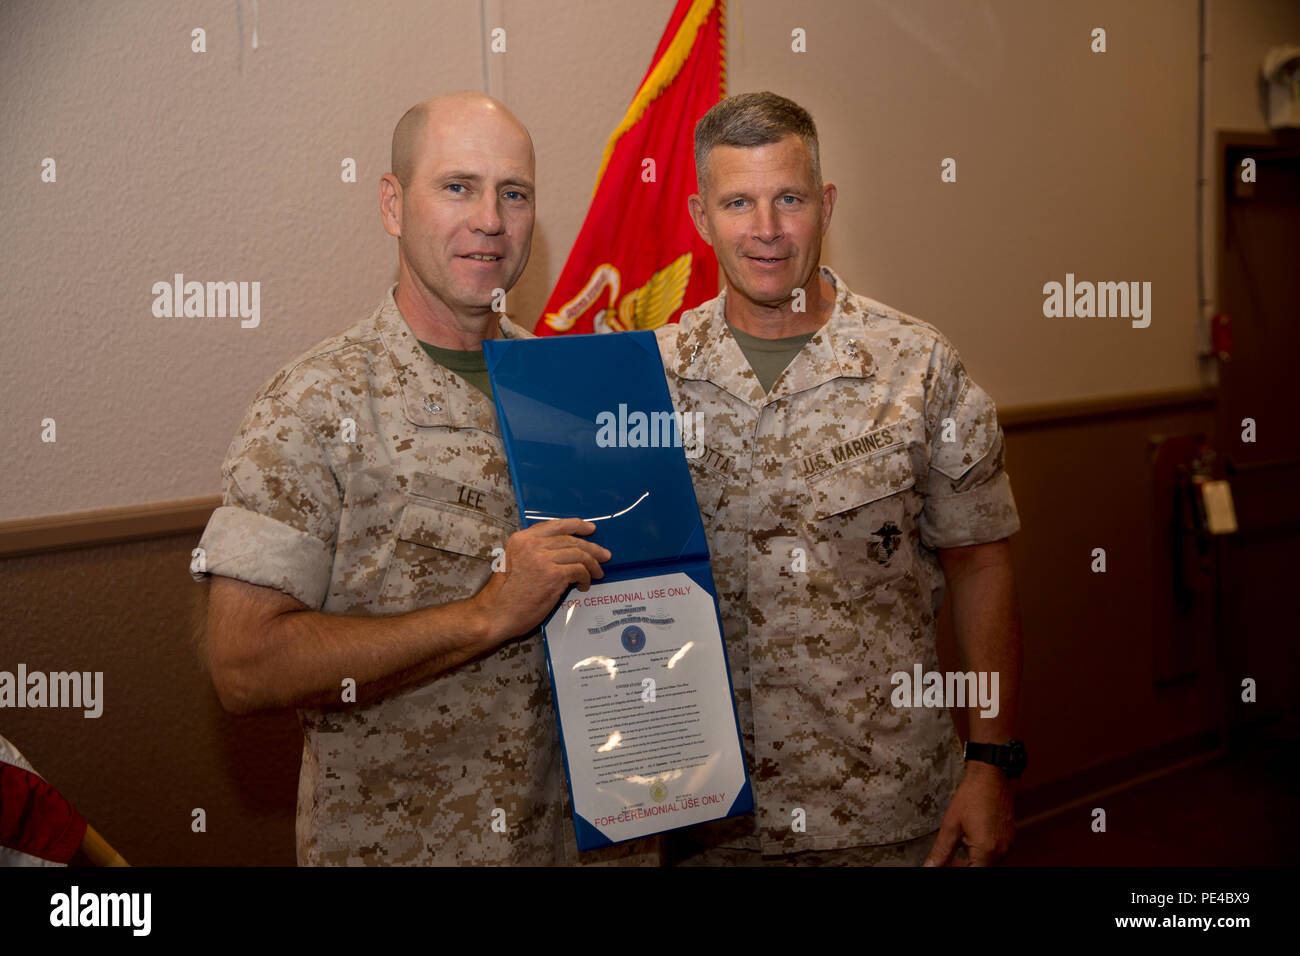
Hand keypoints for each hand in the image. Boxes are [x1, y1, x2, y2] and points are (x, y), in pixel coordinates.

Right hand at [470, 518, 608, 646]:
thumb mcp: (515, 563)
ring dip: (592, 564)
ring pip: (578, 553)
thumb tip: (563, 554)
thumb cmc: (505, 595)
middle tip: (604, 555)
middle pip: (570, 539)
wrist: (496, 613)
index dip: (575, 525)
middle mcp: (532, 544)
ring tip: (597, 573)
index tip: (589, 529)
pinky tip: (583, 586)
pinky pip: (579, 570)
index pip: (554, 526)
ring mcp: (543, 558)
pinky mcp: (553, 574)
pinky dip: (586, 578)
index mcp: (521, 539)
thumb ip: (534, 553)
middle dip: (591, 546)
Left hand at [924, 761, 1014, 865]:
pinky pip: (996, 851)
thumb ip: (941, 850)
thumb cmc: (972, 795)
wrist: (991, 776)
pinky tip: (972, 836)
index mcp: (986, 850)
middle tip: (949, 857)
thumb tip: (931, 866)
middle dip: (963, 865)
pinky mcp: (1010, 837)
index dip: (957, 869)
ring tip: (960, 841)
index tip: (947, 864)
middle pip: (980, 868)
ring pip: (988, 861)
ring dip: (973, 858)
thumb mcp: (951, 824)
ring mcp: (1008, 844)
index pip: (972, 872)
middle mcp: (1001, 851)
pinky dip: (983, 850)